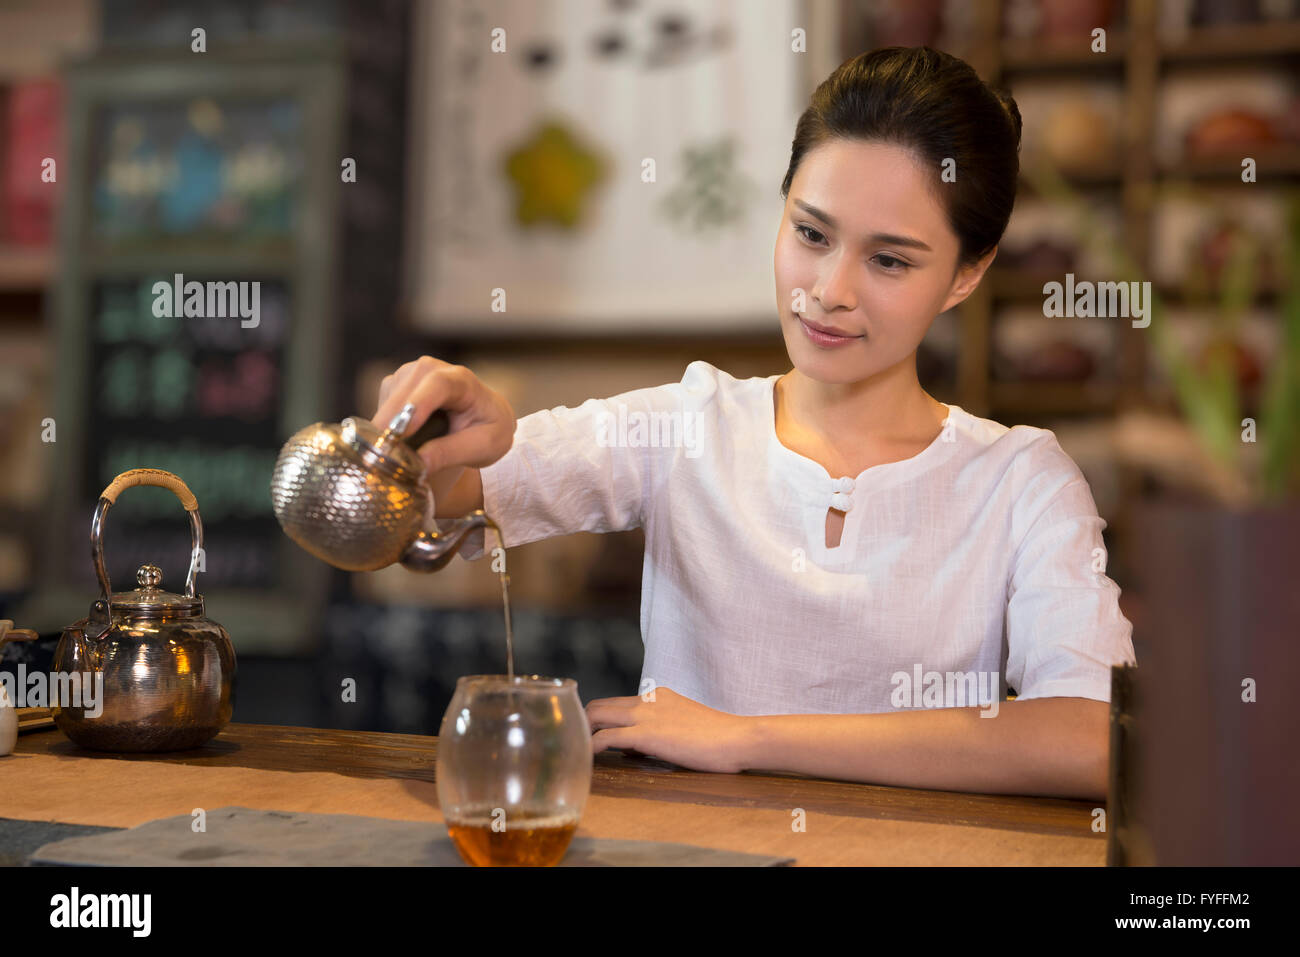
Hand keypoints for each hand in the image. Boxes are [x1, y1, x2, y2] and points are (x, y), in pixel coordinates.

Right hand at [372, 356, 514, 473]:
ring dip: (386, 430)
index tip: (401, 432)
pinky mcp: (394, 385)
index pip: (438, 385)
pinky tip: (400, 443)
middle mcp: (432, 369)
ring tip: (398, 458)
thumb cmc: (488, 430)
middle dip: (390, 425)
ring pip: (387, 402)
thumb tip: (418, 463)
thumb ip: (451, 453)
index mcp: (462, 380)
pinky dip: (384, 428)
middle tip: (381, 459)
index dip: (418, 405)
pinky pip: (381, 408)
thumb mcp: (482, 447)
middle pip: (405, 393)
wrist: (483, 418)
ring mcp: (409, 374)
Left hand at [587, 686, 753, 773]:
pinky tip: (587, 760)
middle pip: (600, 704)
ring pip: (597, 715)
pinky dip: (592, 747)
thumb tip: (634, 747)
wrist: (737, 738)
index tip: (593, 736)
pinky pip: (607, 738)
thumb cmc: (719, 739)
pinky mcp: (646, 734)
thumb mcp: (684, 725)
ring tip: (576, 753)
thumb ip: (659, 730)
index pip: (617, 703)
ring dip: (583, 732)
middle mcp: (648, 699)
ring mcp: (646, 715)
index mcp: (658, 696)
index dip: (602, 720)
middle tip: (577, 745)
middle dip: (584, 723)